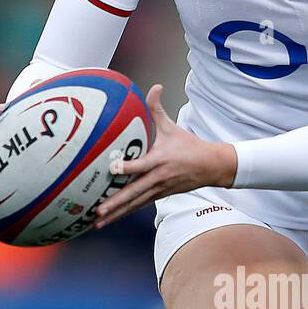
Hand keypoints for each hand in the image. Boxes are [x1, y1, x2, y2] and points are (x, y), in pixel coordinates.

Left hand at [94, 84, 236, 228]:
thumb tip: (154, 86)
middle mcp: (158, 178)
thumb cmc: (188, 146)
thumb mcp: (172, 127)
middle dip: (115, 202)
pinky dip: (124, 213)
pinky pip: (138, 206)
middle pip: (133, 192)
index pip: (141, 165)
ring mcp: (158, 190)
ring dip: (116, 214)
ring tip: (97, 222)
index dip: (127, 167)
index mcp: (159, 160)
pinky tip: (110, 219)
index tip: (113, 168)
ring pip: (134, 204)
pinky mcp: (158, 196)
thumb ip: (157, 109)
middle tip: (98, 210)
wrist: (210, 167)